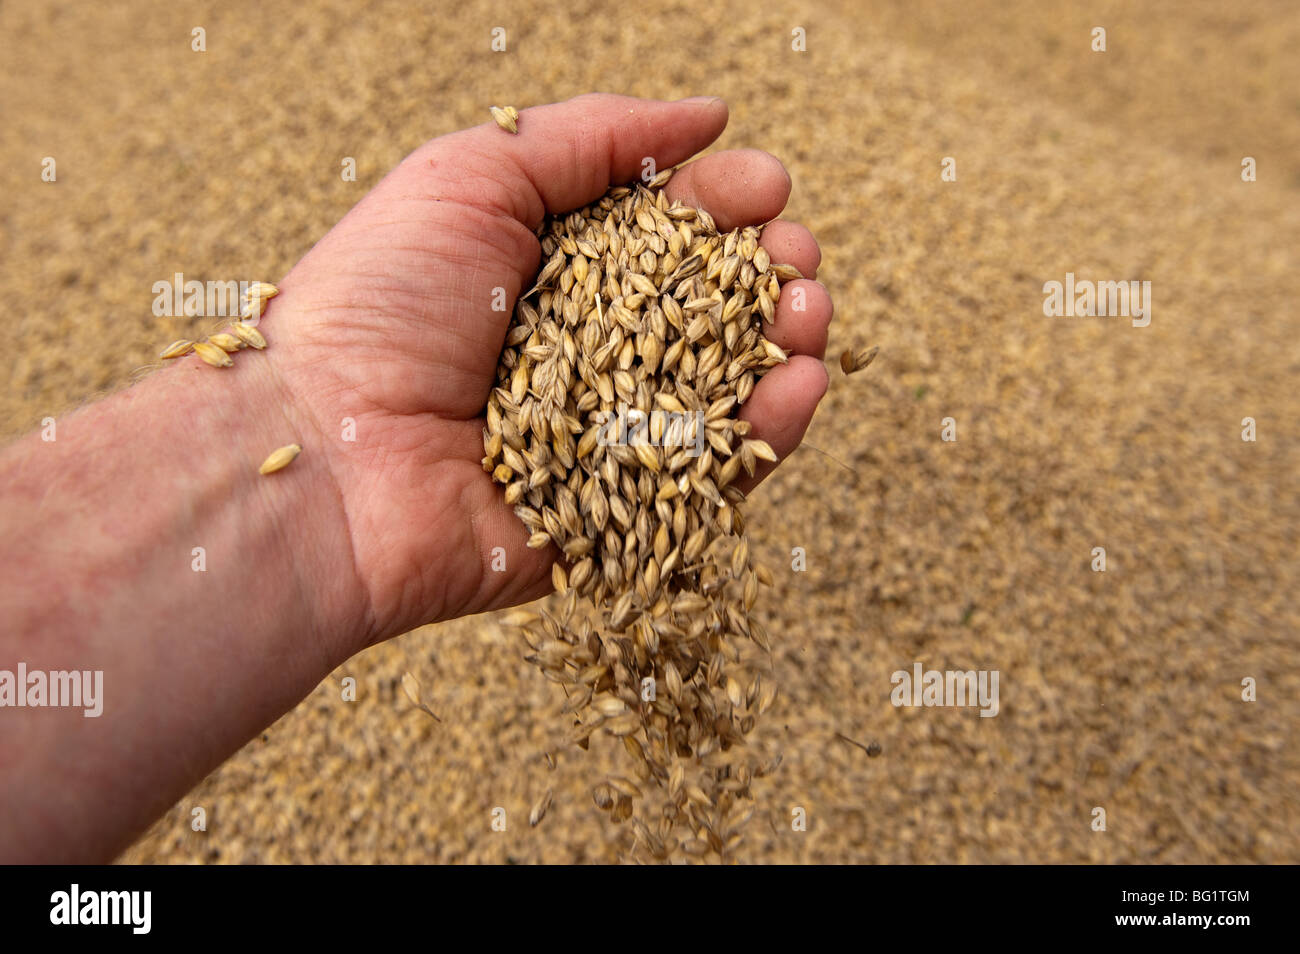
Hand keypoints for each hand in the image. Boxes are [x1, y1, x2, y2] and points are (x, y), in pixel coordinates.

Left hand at [238, 93, 831, 649]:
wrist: (317, 456)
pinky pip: (706, 478)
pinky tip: (801, 384)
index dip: (720, 207)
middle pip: (702, 313)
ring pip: (719, 394)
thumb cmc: (377, 303)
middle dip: (764, 276)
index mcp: (546, 274)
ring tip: (812, 311)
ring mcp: (597, 439)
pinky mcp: (611, 518)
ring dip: (784, 348)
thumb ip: (592, 136)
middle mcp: (579, 355)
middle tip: (795, 256)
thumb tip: (708, 114)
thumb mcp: (473, 174)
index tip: (767, 186)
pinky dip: (765, 435)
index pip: (660, 235)